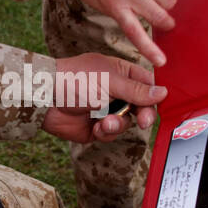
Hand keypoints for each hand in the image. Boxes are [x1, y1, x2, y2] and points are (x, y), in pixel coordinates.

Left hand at [41, 54, 166, 142]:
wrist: (43, 98)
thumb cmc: (74, 79)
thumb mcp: (109, 81)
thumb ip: (137, 90)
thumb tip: (164, 93)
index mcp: (121, 73)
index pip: (148, 84)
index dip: (156, 95)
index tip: (160, 105)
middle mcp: (116, 91)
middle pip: (142, 107)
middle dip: (142, 115)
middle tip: (142, 122)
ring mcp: (106, 109)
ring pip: (127, 122)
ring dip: (119, 124)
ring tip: (105, 122)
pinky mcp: (96, 127)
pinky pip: (111, 134)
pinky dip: (106, 132)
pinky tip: (96, 127)